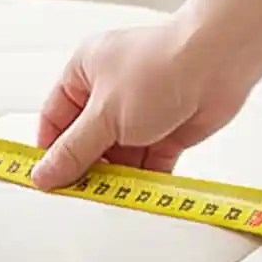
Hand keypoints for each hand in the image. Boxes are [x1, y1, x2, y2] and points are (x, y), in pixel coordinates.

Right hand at [31, 17, 258, 189]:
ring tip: (113, 196)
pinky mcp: (166, 129)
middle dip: (86, 166)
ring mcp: (139, 111)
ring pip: (118, 154)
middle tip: (81, 193)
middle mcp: (110, 90)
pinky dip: (144, 178)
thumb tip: (44, 173)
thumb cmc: (160, 68)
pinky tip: (139, 193)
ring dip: (116, 175)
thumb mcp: (104, 115)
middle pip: (87, 140)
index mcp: (85, 72)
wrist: (218, 65)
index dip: (50, 150)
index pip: (55, 118)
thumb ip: (74, 150)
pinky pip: (147, 162)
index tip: (47, 181)